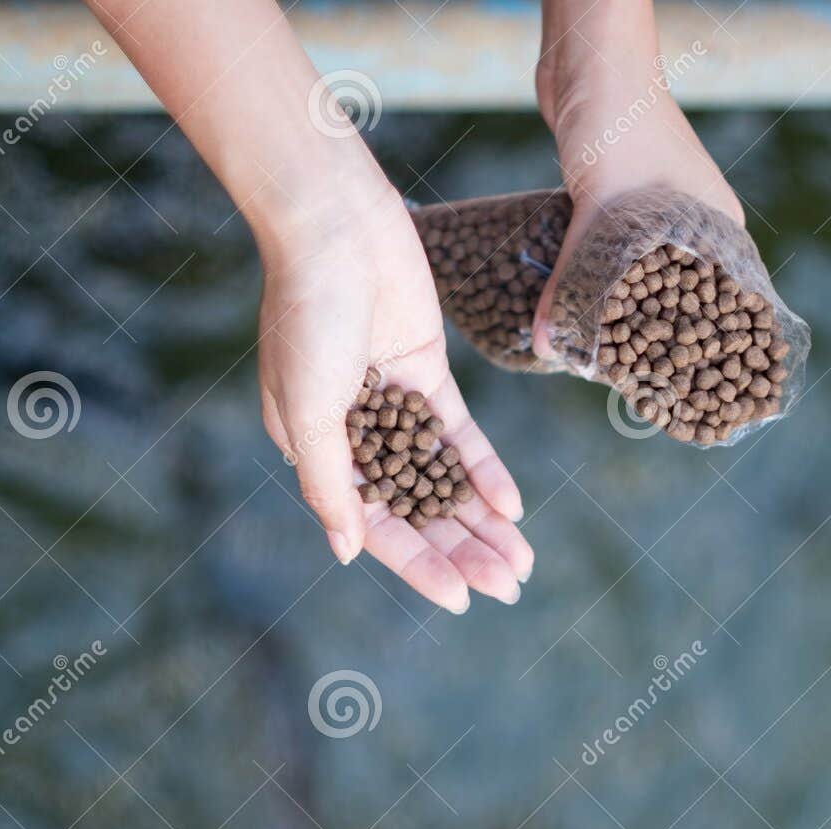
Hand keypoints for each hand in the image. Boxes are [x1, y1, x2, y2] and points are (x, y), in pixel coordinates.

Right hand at [258, 178, 532, 612]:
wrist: (335, 227)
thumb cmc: (308, 317)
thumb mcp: (310, 410)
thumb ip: (329, 485)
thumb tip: (348, 552)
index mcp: (315, 450)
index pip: (375, 524)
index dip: (418, 565)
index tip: (461, 599)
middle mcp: (352, 433)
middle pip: (417, 508)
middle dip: (462, 551)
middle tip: (510, 588)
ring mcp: (392, 402)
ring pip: (443, 477)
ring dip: (480, 521)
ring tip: (522, 563)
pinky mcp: (426, 371)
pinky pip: (460, 433)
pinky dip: (484, 469)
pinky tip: (514, 507)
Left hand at [531, 0, 742, 359]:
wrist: (590, 59)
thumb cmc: (618, 121)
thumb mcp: (599, 211)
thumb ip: (573, 278)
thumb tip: (548, 343)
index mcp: (716, 227)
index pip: (724, 306)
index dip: (708, 350)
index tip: (691, 393)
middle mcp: (694, 224)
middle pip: (682, 299)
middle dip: (661, 342)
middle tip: (641, 390)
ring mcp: (658, 214)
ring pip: (643, 280)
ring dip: (624, 314)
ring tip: (607, 363)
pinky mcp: (619, 205)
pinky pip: (612, 258)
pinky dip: (598, 285)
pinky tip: (580, 313)